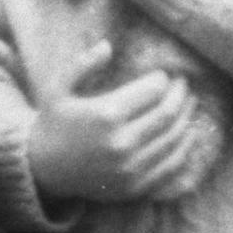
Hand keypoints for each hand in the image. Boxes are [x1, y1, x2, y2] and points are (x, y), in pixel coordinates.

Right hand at [28, 40, 200, 202]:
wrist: (42, 170)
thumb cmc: (52, 123)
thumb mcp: (58, 89)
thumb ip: (82, 65)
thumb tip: (108, 46)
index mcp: (106, 114)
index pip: (152, 91)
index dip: (163, 80)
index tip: (165, 75)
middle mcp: (122, 142)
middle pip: (168, 114)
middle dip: (181, 96)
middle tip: (184, 86)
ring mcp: (130, 168)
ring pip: (175, 140)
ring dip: (187, 119)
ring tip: (190, 106)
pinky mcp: (135, 187)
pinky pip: (171, 166)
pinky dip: (185, 149)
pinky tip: (186, 134)